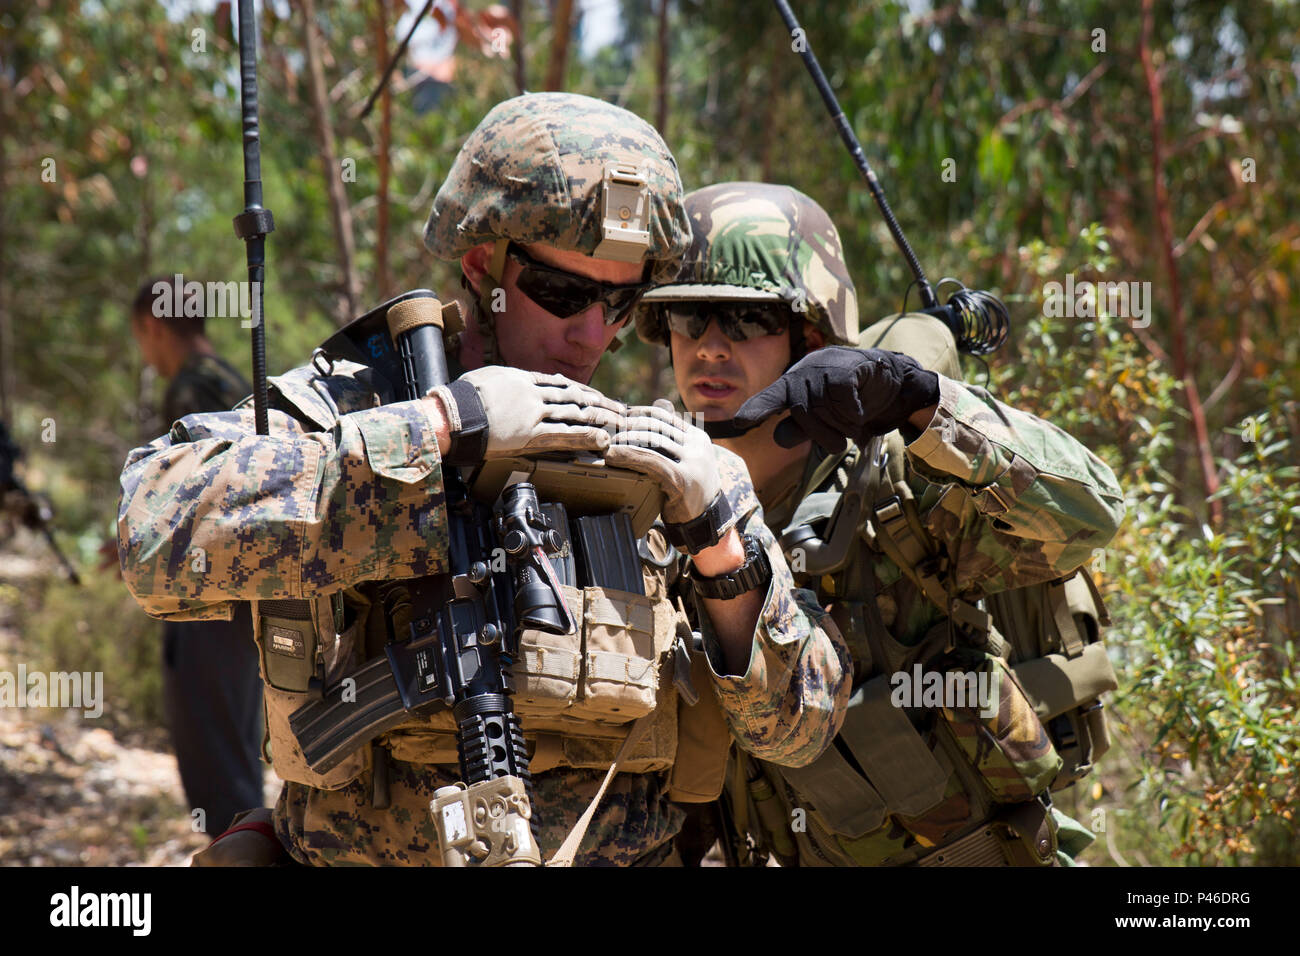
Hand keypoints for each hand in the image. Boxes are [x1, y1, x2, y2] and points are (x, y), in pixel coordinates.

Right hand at [430, 367, 625, 461]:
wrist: (453, 414)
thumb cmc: (460, 398)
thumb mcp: (484, 379)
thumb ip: (501, 382)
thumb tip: (503, 383)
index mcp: (521, 378)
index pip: (557, 382)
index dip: (579, 388)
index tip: (593, 393)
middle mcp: (532, 393)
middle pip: (573, 395)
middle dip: (598, 402)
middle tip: (617, 407)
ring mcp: (534, 413)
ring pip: (574, 413)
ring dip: (599, 418)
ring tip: (617, 423)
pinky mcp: (531, 434)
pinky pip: (564, 434)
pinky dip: (585, 437)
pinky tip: (601, 440)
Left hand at [604, 400, 721, 526]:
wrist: (705, 519)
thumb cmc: (689, 488)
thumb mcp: (685, 457)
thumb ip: (672, 434)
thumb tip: (658, 403)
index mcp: (697, 436)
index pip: (661, 414)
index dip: (635, 413)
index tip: (614, 418)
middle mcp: (698, 445)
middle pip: (654, 425)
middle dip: (626, 426)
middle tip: (603, 431)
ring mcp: (693, 461)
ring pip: (651, 440)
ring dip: (623, 440)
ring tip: (604, 444)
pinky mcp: (683, 479)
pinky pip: (651, 461)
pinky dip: (628, 456)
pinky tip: (611, 457)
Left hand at [724, 346, 939, 451]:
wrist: (886, 376)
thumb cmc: (846, 399)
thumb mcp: (820, 417)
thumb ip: (799, 428)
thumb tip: (777, 437)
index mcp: (792, 384)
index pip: (770, 397)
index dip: (756, 409)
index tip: (740, 422)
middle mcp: (804, 371)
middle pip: (803, 414)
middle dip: (823, 434)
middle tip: (839, 441)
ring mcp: (825, 365)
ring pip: (826, 410)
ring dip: (843, 426)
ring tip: (853, 422)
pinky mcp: (849, 366)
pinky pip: (846, 403)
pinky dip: (854, 414)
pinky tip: (860, 410)